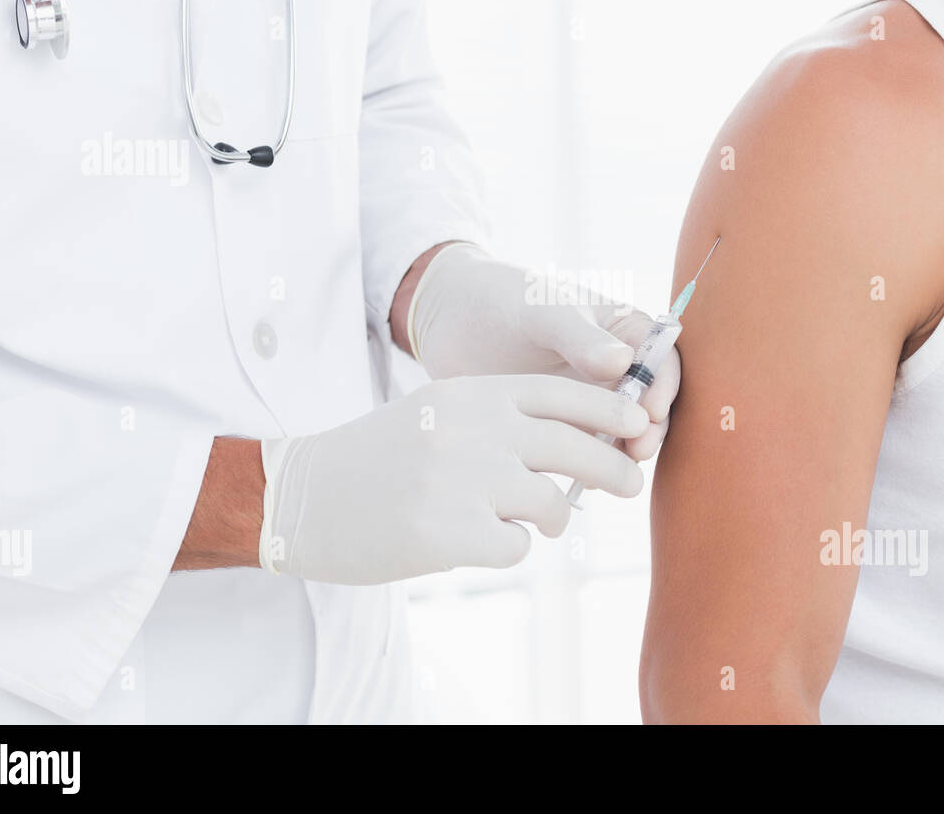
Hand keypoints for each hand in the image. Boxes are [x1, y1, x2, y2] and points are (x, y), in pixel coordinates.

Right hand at [259, 374, 647, 584]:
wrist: (304, 495)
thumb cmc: (379, 455)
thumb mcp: (439, 413)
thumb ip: (501, 419)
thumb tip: (580, 440)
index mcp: (472, 394)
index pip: (561, 394)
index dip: (609, 408)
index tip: (639, 422)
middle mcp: (473, 429)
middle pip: (575, 447)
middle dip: (614, 466)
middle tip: (631, 482)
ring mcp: (462, 480)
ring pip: (553, 504)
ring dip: (552, 517)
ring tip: (527, 520)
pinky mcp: (449, 532)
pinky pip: (517, 546)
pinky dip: (507, 548)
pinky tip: (474, 540)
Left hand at [408, 244, 680, 460]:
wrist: (449, 323)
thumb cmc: (505, 301)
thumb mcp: (544, 313)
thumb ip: (581, 338)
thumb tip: (623, 363)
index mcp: (624, 332)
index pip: (661, 359)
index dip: (662, 386)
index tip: (649, 410)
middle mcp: (616, 371)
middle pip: (649, 406)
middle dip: (649, 429)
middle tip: (638, 449)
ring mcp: (590, 404)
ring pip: (621, 436)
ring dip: (623, 454)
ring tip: (614, 467)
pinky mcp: (563, 431)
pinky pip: (586, 455)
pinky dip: (589, 467)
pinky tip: (577, 478)